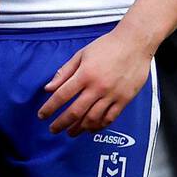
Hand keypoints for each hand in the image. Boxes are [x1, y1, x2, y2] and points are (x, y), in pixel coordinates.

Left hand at [38, 26, 153, 135]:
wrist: (134, 44)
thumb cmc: (106, 46)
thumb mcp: (81, 54)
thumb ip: (64, 72)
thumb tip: (49, 88)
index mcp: (84, 75)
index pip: (61, 96)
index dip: (49, 108)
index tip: (42, 115)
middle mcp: (98, 87)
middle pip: (75, 111)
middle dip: (61, 123)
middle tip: (53, 129)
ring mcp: (112, 95)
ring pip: (93, 118)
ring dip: (79, 128)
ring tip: (70, 132)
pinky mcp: (125, 99)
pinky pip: (110, 118)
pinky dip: (99, 126)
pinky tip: (91, 129)